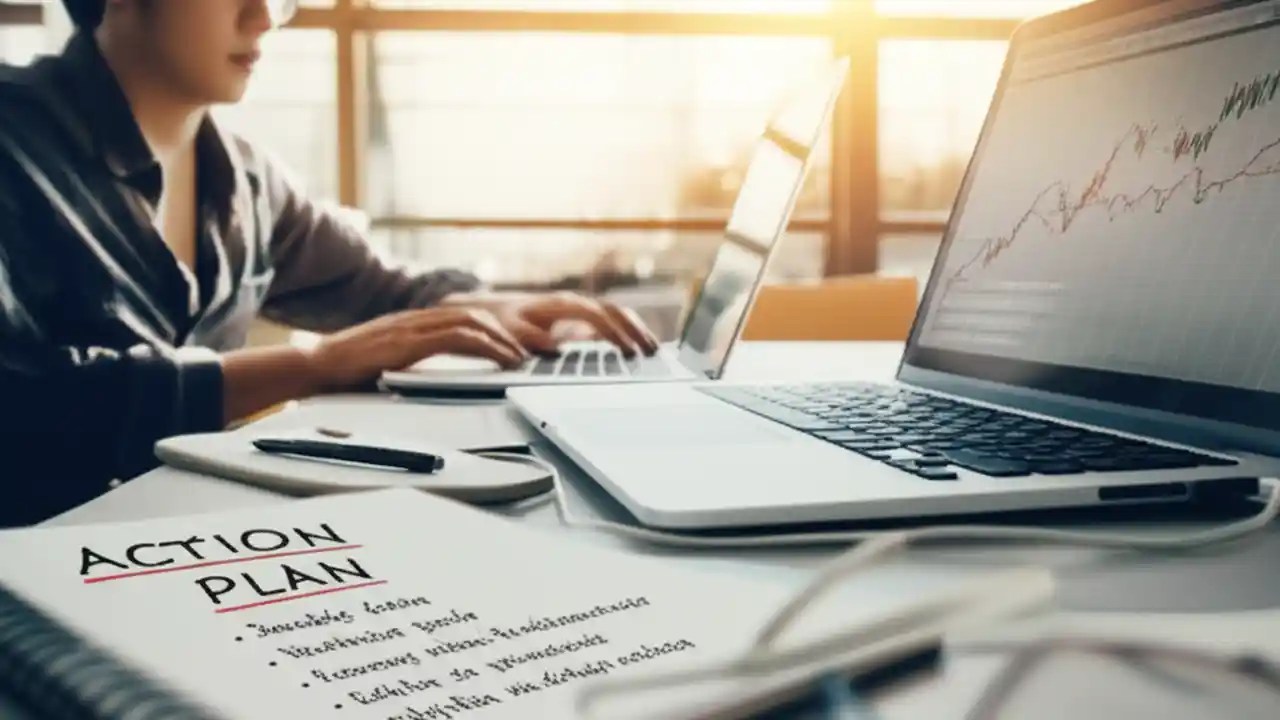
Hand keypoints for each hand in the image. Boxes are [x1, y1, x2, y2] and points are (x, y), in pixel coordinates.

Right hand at [306, 307, 528, 390]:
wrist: (314, 366)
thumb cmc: (342, 372)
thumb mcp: (382, 365)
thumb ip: (406, 365)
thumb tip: (424, 383)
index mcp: (409, 324)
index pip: (459, 317)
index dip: (488, 330)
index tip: (508, 346)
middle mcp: (414, 319)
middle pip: (472, 315)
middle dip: (503, 333)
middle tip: (523, 352)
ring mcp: (412, 327)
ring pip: (470, 323)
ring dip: (500, 340)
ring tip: (518, 359)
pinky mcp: (409, 341)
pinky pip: (457, 338)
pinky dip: (485, 347)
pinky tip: (499, 360)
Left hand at [443, 291, 660, 357]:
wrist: (496, 310)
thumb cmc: (503, 321)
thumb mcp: (510, 329)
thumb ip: (528, 337)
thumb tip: (552, 346)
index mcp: (561, 304)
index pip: (596, 316)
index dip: (614, 333)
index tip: (628, 351)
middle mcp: (575, 302)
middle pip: (614, 311)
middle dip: (635, 330)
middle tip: (651, 350)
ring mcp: (581, 308)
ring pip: (617, 313)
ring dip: (636, 329)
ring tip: (652, 349)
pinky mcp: (582, 317)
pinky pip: (611, 320)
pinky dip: (627, 331)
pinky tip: (638, 346)